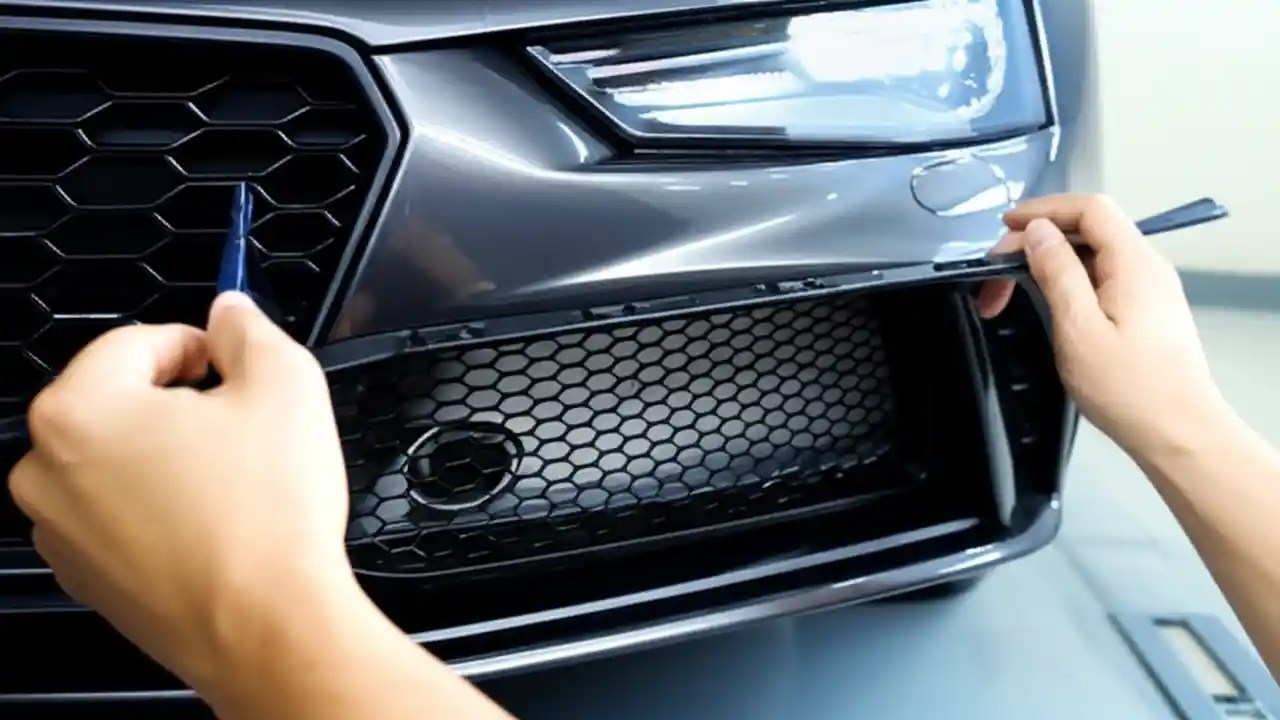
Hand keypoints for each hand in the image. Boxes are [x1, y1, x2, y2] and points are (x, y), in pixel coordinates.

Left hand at [7, 292, 365, 706]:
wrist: (267, 625)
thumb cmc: (266, 517)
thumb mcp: (285, 384)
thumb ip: (250, 329)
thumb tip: (232, 313)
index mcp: (80, 410)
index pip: (137, 341)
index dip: (200, 346)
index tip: (231, 364)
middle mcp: (47, 470)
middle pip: (119, 401)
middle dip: (180, 405)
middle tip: (241, 428)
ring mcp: (60, 529)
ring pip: (118, 460)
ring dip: (169, 457)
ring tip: (232, 483)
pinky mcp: (85, 575)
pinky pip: (118, 515)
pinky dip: (160, 508)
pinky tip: (214, 523)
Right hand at [974, 194, 1231, 458]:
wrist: (1179, 433)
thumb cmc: (1126, 386)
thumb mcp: (1078, 328)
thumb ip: (1057, 272)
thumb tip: (1037, 231)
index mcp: (1133, 262)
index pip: (1089, 209)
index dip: (1043, 210)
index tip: (1003, 228)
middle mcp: (1146, 266)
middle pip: (1087, 231)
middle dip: (1035, 243)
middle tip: (992, 277)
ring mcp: (1149, 288)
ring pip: (1092, 255)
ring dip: (1047, 265)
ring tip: (1008, 294)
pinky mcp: (1146, 310)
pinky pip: (1102, 277)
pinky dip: (1066, 281)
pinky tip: (1045, 304)